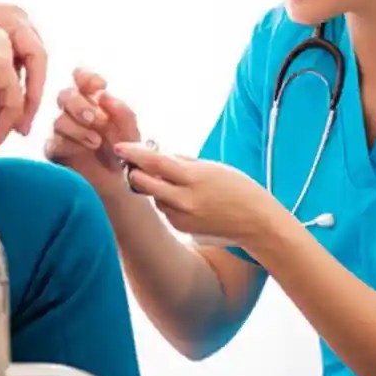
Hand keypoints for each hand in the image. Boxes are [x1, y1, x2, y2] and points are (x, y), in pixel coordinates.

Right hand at [44, 68, 141, 194]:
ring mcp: (63, 131)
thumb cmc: (123, 152)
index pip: (81, 78)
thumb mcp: (131, 131)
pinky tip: (84, 150)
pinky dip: (69, 144)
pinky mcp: (55, 151)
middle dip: (80, 104)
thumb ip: (122, 112)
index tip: (101, 85)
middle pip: (65, 95)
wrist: (119, 182)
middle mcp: (74, 112)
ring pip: (59, 120)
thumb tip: (104, 95)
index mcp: (92, 100)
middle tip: (96, 119)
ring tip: (96, 142)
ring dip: (79, 129)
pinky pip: (53, 142)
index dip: (87, 77)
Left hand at [112, 141, 289, 246]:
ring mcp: (181, 218)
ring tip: (175, 182)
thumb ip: (182, 162)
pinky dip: (167, 201)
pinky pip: (165, 210)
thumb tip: (157, 155)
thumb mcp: (211, 167)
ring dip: (154, 187)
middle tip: (134, 162)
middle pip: (143, 183)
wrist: (257, 222)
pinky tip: (185, 199)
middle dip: (135, 171)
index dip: (134, 153)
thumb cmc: (238, 188)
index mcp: (194, 179)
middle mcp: (184, 201)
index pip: (155, 163)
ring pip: (154, 197)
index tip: (119, 146)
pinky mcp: (181, 228)